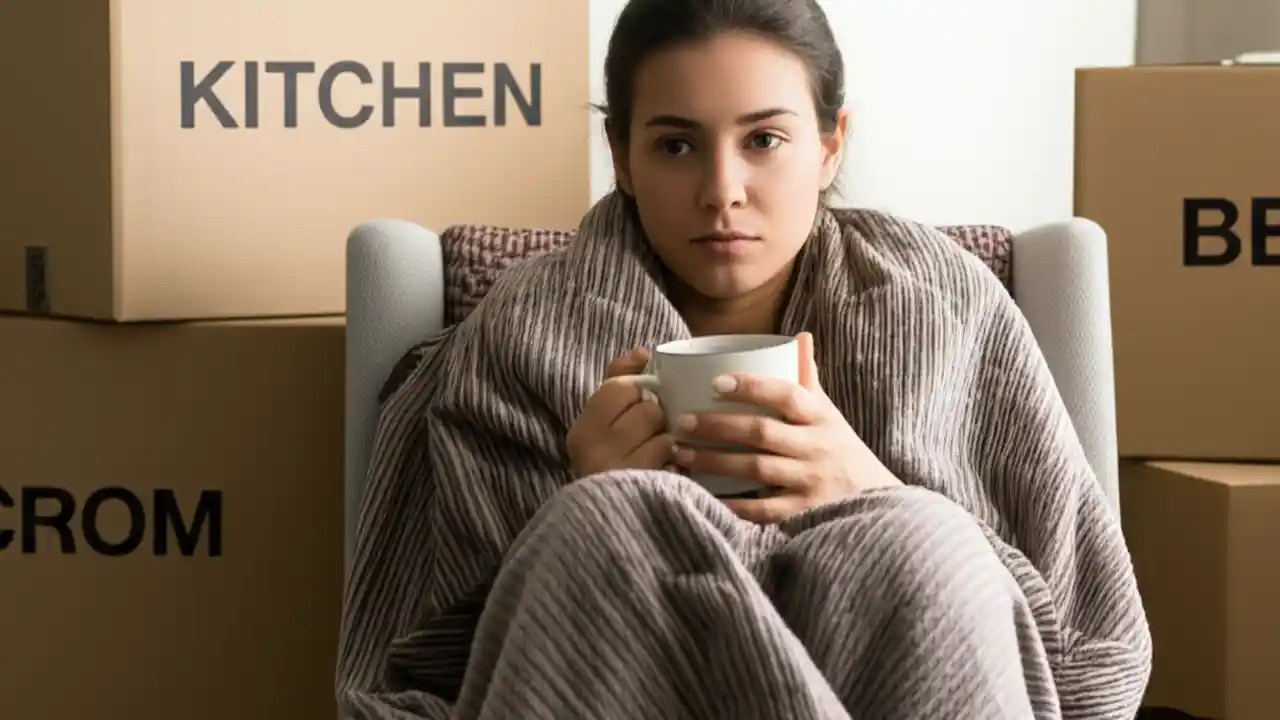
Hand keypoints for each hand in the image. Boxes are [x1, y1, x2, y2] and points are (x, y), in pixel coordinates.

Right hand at [567, 347, 675, 478]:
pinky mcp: (643, 486)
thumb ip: (618, 379)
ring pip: (662, 430)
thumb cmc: (612, 462)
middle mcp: (593, 451)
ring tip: (657, 453)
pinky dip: (675, 458)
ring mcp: (617, 471)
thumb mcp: (605, 422)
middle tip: (647, 435)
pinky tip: (665, 468)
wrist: (613, 522)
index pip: (617, 387)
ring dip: (667, 438)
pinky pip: (672, 453)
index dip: (636, 392)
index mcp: (582, 431)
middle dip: (654, 418)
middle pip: (645, 409)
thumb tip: (643, 351)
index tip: (637, 404)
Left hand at [671, 332, 901, 523]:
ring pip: (757, 468)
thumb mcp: (829, 411)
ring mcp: (810, 481)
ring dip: (715, 462)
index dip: (752, 386)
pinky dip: (734, 505)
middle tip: (681, 422)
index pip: (786, 394)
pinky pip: (764, 509)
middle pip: (762, 432)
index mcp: (820, 416)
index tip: (716, 382)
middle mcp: (817, 446)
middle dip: (717, 426)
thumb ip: (808, 377)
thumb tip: (800, 336)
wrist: (875, 498)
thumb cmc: (839, 447)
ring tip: (681, 455)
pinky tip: (706, 495)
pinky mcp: (804, 512)